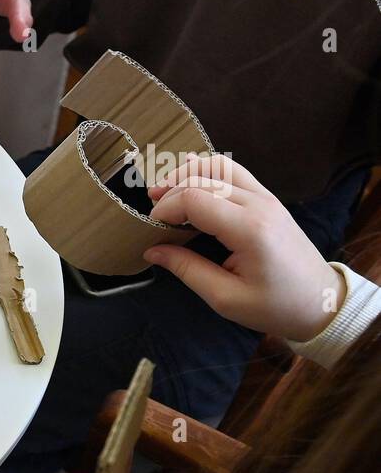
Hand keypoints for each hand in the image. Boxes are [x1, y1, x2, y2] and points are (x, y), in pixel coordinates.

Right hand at [144, 155, 344, 341]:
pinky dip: (208, 171)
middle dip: (170, 191)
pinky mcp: (268, 200)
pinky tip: (191, 178)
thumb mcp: (225, 298)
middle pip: (203, 178)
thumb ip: (187, 269)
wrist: (321, 301)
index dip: (165, 208)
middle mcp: (259, 205)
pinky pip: (234, 172)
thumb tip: (152, 251)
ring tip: (165, 190)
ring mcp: (266, 198)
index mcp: (249, 230)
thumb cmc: (275, 306)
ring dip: (188, 173)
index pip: (195, 198)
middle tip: (151, 214)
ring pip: (220, 166)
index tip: (151, 229)